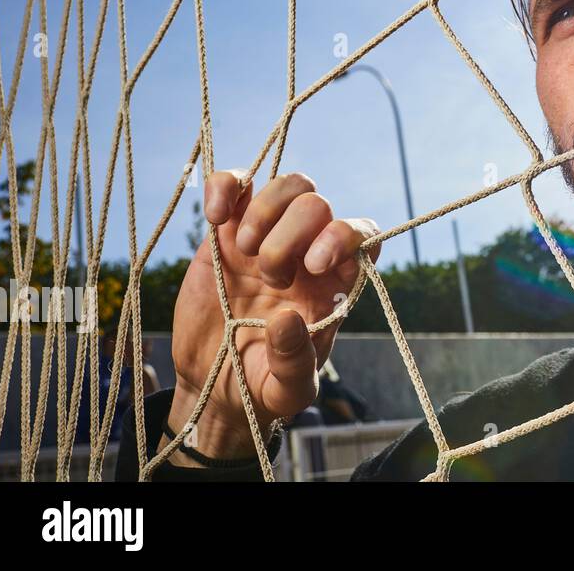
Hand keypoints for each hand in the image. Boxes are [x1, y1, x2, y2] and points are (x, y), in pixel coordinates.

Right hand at [165, 170, 380, 461]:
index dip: (344, 235)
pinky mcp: (227, 230)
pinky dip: (226, 185)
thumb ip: (294, 362)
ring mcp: (268, 235)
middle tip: (269, 278)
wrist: (212, 384)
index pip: (362, 233)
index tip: (314, 265)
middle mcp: (308, 250)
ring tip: (244, 252)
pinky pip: (236, 183)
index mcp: (335, 282)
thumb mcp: (285, 390)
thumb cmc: (261, 386)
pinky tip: (216, 216)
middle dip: (291, 235)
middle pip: (318, 204)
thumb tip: (287, 318)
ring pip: (288, 185)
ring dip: (265, 211)